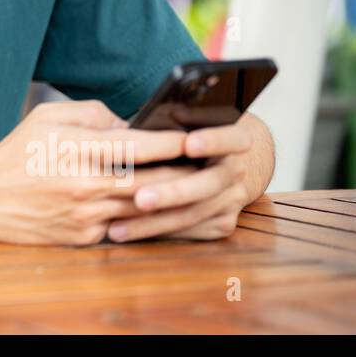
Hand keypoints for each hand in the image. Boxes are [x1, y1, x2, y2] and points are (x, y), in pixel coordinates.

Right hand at [0, 100, 194, 245]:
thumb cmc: (17, 152)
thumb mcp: (47, 117)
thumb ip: (94, 113)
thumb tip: (134, 124)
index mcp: (76, 150)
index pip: (138, 144)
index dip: (174, 140)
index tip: (200, 134)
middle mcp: (84, 185)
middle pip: (152, 180)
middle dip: (187, 171)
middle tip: (214, 162)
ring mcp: (85, 216)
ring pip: (145, 207)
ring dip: (173, 197)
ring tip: (198, 184)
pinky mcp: (84, 238)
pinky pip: (125, 226)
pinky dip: (145, 216)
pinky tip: (163, 207)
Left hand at [106, 120, 263, 241]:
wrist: (226, 167)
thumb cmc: (191, 137)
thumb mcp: (185, 123)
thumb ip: (164, 124)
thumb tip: (121, 128)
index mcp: (234, 140)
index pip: (233, 138)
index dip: (213, 141)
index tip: (188, 144)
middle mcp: (237, 170)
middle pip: (208, 183)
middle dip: (173, 193)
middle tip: (140, 199)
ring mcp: (232, 199)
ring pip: (193, 213)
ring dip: (155, 222)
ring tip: (118, 228)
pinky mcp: (224, 223)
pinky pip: (190, 231)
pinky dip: (158, 232)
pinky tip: (130, 233)